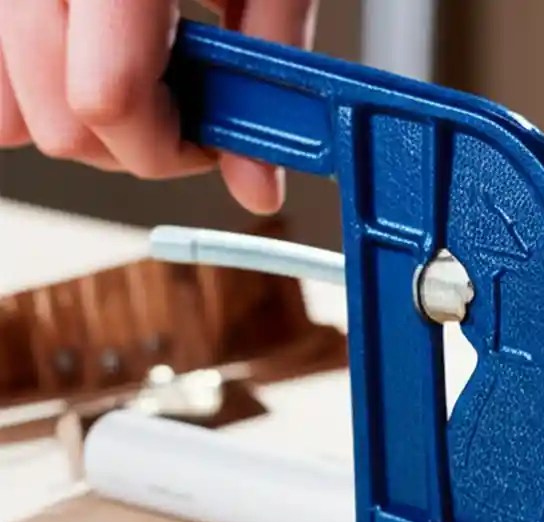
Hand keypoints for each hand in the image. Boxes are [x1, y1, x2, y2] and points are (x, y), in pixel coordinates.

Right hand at [0, 0, 316, 214]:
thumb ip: (271, 70)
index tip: (213, 139)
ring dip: (87, 124)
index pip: (110, 102)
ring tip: (147, 75)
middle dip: (138, 146)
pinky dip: (38, 94)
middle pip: (63, 125)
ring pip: (17, 113)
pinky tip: (92, 67)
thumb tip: (260, 185)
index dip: (173, 146)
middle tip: (189, 113)